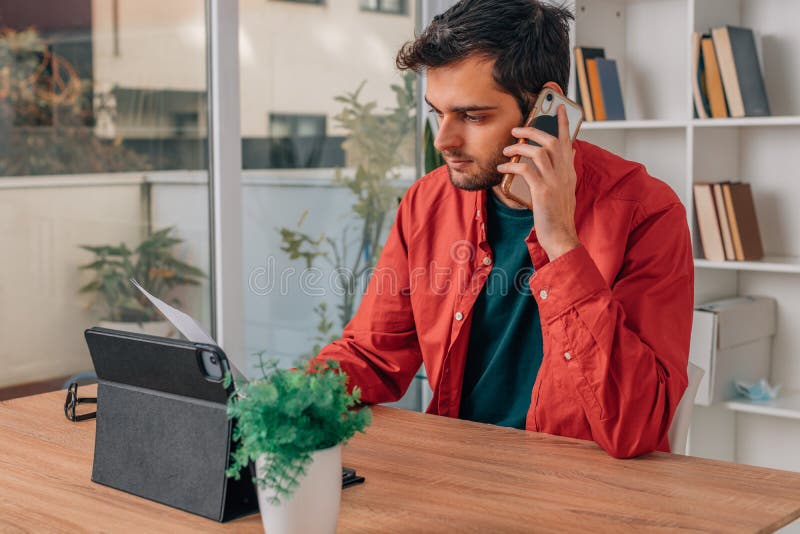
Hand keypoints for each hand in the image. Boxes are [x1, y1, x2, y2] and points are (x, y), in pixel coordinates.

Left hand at [497, 104, 579, 260]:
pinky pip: (525, 170)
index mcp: (569, 172)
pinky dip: (512, 166)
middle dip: (534, 131)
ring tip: (506, 149)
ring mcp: (554, 182)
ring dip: (520, 147)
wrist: (561, 237)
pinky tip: (502, 168)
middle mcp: (565, 174)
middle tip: (518, 129)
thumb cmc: (558, 216)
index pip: (568, 141)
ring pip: (539, 152)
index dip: (564, 123)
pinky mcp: (542, 191)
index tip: (560, 108)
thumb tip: (567, 156)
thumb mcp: (565, 191)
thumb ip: (563, 173)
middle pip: (552, 141)